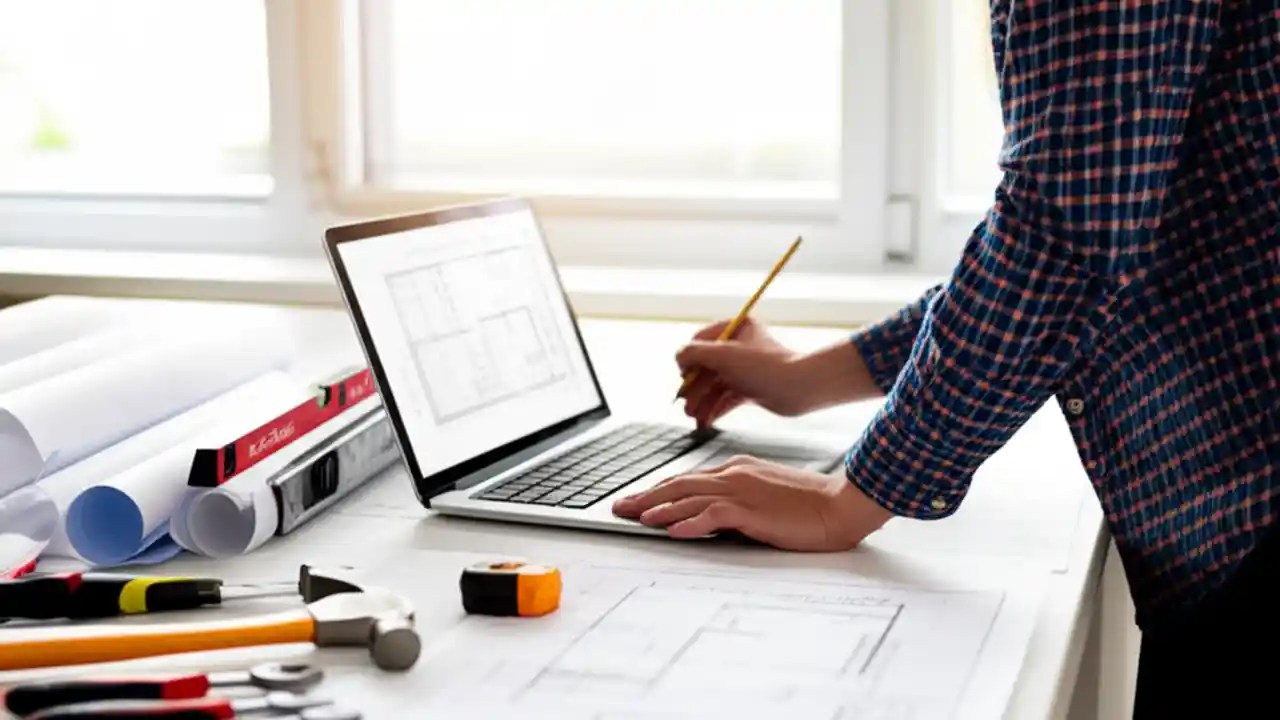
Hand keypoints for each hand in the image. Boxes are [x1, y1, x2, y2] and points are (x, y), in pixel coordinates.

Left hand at [611, 455, 892, 550]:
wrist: (838, 504)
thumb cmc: (806, 503)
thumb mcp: (764, 494)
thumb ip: (736, 498)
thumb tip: (709, 514)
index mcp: (736, 468)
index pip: (688, 479)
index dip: (659, 490)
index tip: (637, 500)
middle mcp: (733, 474)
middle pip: (680, 485)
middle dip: (647, 497)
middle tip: (621, 507)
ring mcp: (742, 490)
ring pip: (690, 498)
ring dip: (660, 509)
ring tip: (636, 518)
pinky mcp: (753, 510)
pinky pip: (713, 515)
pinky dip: (690, 522)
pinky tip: (673, 531)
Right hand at [675, 318, 809, 427]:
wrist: (799, 389)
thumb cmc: (765, 367)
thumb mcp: (722, 354)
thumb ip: (693, 353)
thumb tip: (679, 358)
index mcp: (737, 328)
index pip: (701, 340)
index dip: (689, 360)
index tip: (683, 378)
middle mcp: (741, 346)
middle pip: (706, 366)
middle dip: (695, 388)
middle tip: (686, 406)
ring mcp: (746, 368)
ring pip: (715, 385)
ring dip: (702, 401)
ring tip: (694, 417)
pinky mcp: (752, 388)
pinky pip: (727, 398)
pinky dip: (715, 409)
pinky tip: (705, 422)